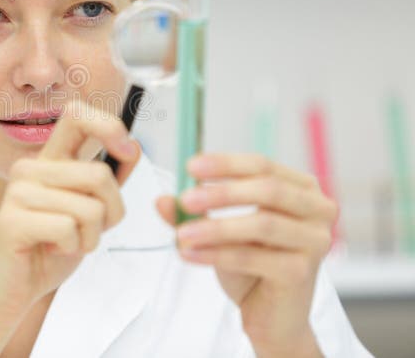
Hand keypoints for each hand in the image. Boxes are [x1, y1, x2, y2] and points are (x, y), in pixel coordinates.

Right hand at [0, 100, 140, 332]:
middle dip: (111, 212)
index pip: (77, 115)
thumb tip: (131, 148)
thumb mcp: (86, 213)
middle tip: (88, 231)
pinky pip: (68, 228)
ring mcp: (18, 193)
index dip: (109, 125)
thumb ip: (105, 183)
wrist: (6, 292)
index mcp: (48, 161)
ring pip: (90, 207)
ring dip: (90, 237)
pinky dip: (72, 248)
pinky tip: (51, 250)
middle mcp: (30, 169)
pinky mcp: (12, 221)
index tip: (127, 150)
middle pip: (99, 174)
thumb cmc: (47, 250)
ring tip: (66, 244)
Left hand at [156, 153, 337, 356]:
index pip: (262, 166)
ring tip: (182, 233)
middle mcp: (317, 210)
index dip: (226, 164)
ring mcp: (316, 241)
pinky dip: (217, 254)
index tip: (190, 166)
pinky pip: (254, 257)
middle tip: (185, 199)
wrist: (271, 316)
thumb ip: (193, 213)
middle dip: (222, 193)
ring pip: (262, 224)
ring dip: (216, 227)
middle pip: (269, 189)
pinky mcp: (303, 272)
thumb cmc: (250, 265)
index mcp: (301, 188)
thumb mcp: (217, 231)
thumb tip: (163, 200)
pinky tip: (190, 254)